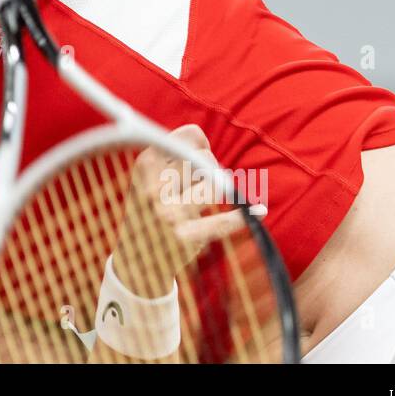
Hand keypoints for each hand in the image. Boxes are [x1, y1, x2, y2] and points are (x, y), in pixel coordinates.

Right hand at [112, 123, 263, 296]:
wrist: (134, 258)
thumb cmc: (148, 206)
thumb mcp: (146, 174)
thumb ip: (171, 149)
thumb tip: (201, 140)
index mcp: (144, 164)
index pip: (191, 137)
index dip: (200, 145)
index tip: (197, 157)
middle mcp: (153, 187)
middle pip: (206, 160)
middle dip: (210, 169)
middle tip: (198, 183)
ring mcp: (169, 214)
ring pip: (217, 186)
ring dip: (219, 191)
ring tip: (203, 201)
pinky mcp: (185, 239)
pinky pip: (223, 222)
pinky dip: (244, 216)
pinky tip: (260, 212)